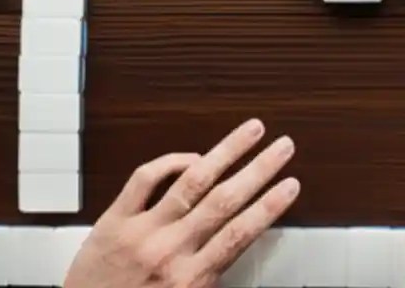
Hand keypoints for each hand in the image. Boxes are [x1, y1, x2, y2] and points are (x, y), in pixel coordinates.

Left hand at [62, 119, 299, 287]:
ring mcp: (142, 231)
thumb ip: (208, 278)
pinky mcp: (114, 220)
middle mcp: (169, 252)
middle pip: (224, 201)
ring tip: (250, 132)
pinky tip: (193, 155)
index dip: (269, 206)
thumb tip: (237, 244)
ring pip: (192, 182)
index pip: (240, 234)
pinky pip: (145, 179)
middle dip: (259, 170)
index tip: (290, 185)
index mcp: (190, 280)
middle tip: (283, 147)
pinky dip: (171, 162)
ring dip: (226, 153)